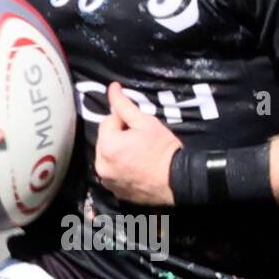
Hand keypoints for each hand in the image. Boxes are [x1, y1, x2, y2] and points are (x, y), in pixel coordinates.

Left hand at [94, 82, 181, 205]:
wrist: (177, 180)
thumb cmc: (162, 148)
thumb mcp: (145, 122)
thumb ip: (124, 105)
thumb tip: (112, 87)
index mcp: (107, 145)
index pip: (108, 121)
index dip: (124, 121)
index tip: (139, 128)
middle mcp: (101, 165)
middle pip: (105, 140)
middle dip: (119, 137)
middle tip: (140, 141)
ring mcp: (107, 180)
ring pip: (107, 157)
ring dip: (117, 152)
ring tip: (138, 154)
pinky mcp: (114, 191)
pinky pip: (112, 172)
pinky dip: (120, 168)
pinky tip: (136, 167)